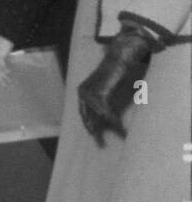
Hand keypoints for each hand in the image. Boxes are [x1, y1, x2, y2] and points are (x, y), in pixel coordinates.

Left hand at [77, 26, 153, 142]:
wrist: (119, 59)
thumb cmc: (114, 72)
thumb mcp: (105, 87)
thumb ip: (102, 100)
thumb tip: (104, 115)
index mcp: (82, 91)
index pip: (83, 111)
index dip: (88, 122)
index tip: (92, 133)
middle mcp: (82, 92)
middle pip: (88, 115)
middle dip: (94, 128)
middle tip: (99, 142)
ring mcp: (90, 93)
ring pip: (99, 115)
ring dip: (110, 125)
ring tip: (119, 132)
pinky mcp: (100, 94)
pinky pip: (106, 111)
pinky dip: (114, 120)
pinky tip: (120, 126)